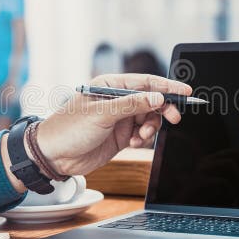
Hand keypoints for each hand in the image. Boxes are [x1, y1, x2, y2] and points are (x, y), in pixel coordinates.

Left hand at [36, 74, 190, 174]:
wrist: (52, 156)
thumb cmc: (68, 129)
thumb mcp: (101, 114)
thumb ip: (132, 105)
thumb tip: (157, 97)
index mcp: (110, 86)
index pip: (145, 82)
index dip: (166, 86)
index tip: (185, 91)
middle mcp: (117, 100)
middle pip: (151, 100)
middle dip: (163, 108)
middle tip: (174, 117)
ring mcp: (119, 118)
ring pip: (149, 118)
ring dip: (151, 127)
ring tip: (141, 137)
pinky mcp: (120, 135)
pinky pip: (142, 133)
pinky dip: (143, 138)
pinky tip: (134, 143)